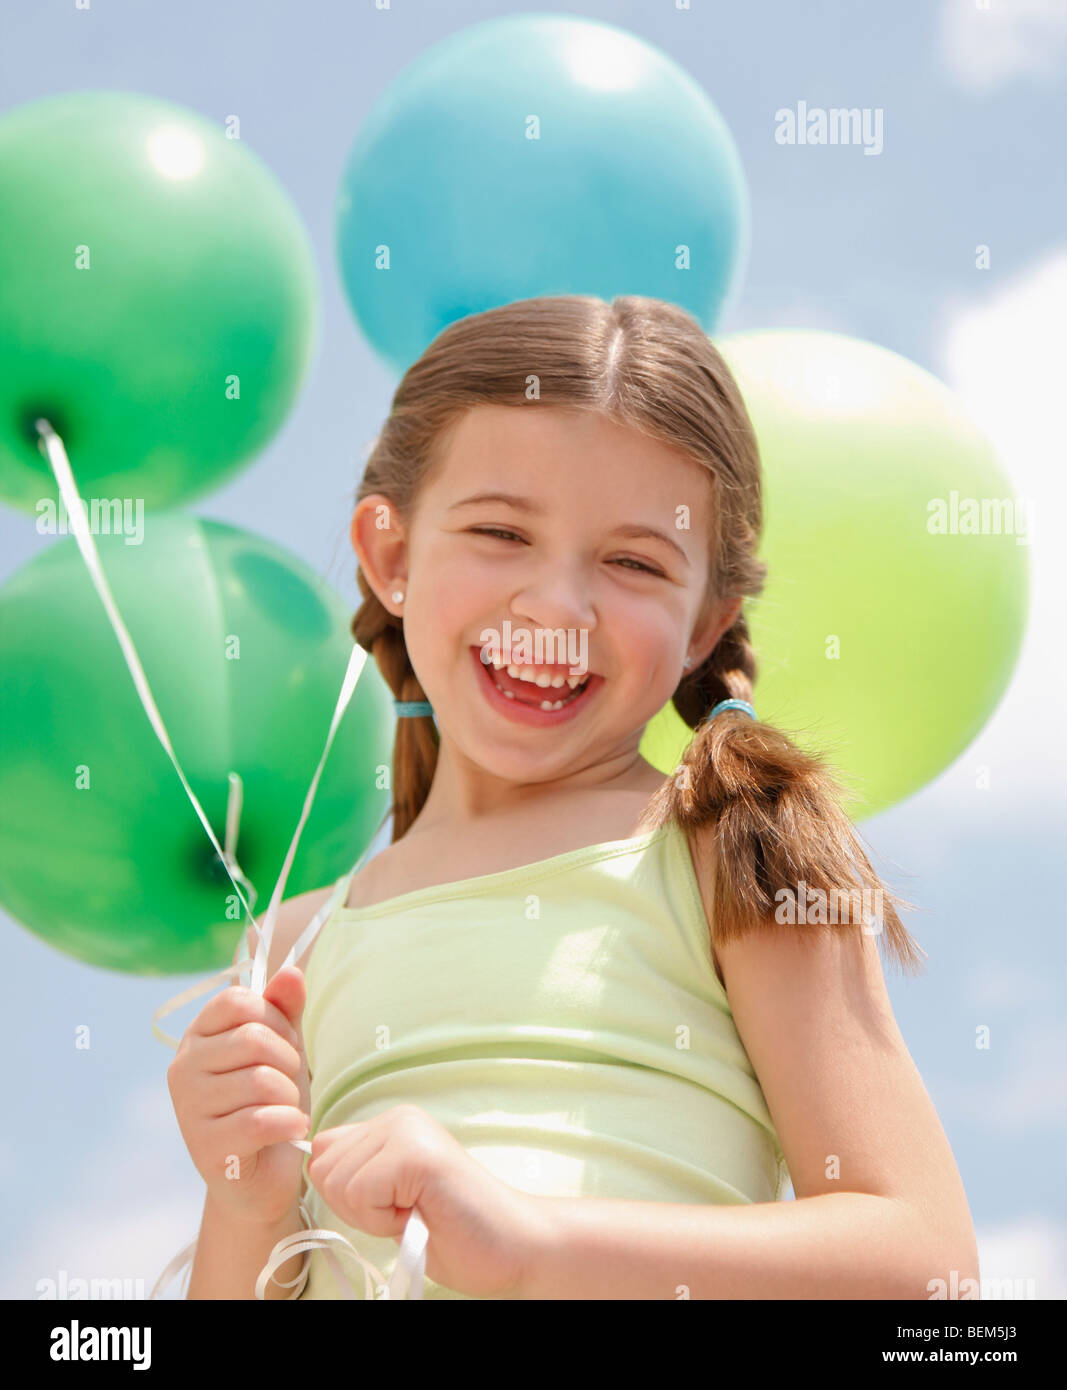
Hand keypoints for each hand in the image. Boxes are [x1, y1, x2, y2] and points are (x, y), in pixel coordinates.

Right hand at [167, 965, 311, 1225]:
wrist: (262, 1178)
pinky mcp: (206, 1148)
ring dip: (290, 1097)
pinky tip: (293, 1130)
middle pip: (253, 1039)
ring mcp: (189, 1109)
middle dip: (288, 1060)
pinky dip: (290, 1123)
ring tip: (286, 1110)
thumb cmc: (271, 1103)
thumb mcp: (283, 1047)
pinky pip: (262, 1119)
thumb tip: (291, 971)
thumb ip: (284, 1007)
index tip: (284, 1043)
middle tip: (289, 1083)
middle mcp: (183, 1068)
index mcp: (198, 1036)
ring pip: (262, 1080)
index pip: (237, 1000)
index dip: (275, 1017)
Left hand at [307, 1104, 545, 1297]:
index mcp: (393, 1124)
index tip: (392, 1205)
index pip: (323, 1152)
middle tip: (408, 1211)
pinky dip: (383, 1220)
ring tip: (418, 1212)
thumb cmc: (455, 1230)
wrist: (515, 1245)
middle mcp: (398, 1117)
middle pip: (324, 1170)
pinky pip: (360, 1194)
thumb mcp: (392, 1195)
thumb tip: (312, 1158)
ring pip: (339, 1184)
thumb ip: (359, 1172)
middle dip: (358, 1208)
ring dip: (372, 1215)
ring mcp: (408, 1131)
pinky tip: (421, 1213)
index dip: (349, 1194)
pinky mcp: (416, 1155)